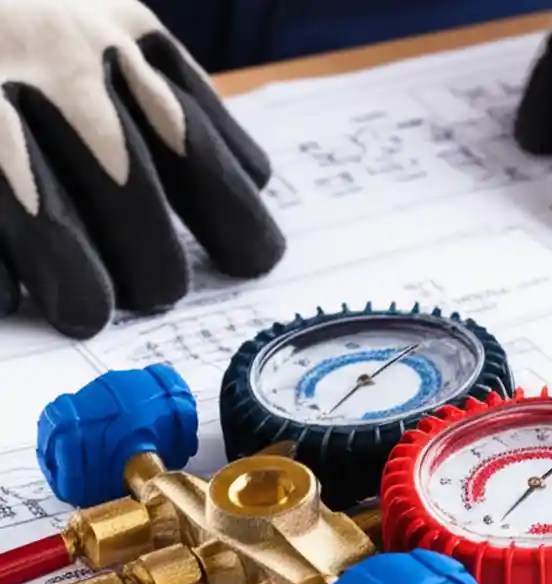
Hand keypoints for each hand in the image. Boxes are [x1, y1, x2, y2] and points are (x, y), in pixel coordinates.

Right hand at [0, 0, 284, 338]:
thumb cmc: (40, 27)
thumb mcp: (111, 26)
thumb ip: (174, 97)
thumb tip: (253, 179)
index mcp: (123, 38)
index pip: (195, 144)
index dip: (232, 215)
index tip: (257, 260)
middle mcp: (59, 59)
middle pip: (127, 186)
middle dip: (152, 258)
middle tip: (161, 294)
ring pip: (47, 209)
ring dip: (76, 276)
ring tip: (89, 315)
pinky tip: (14, 297)